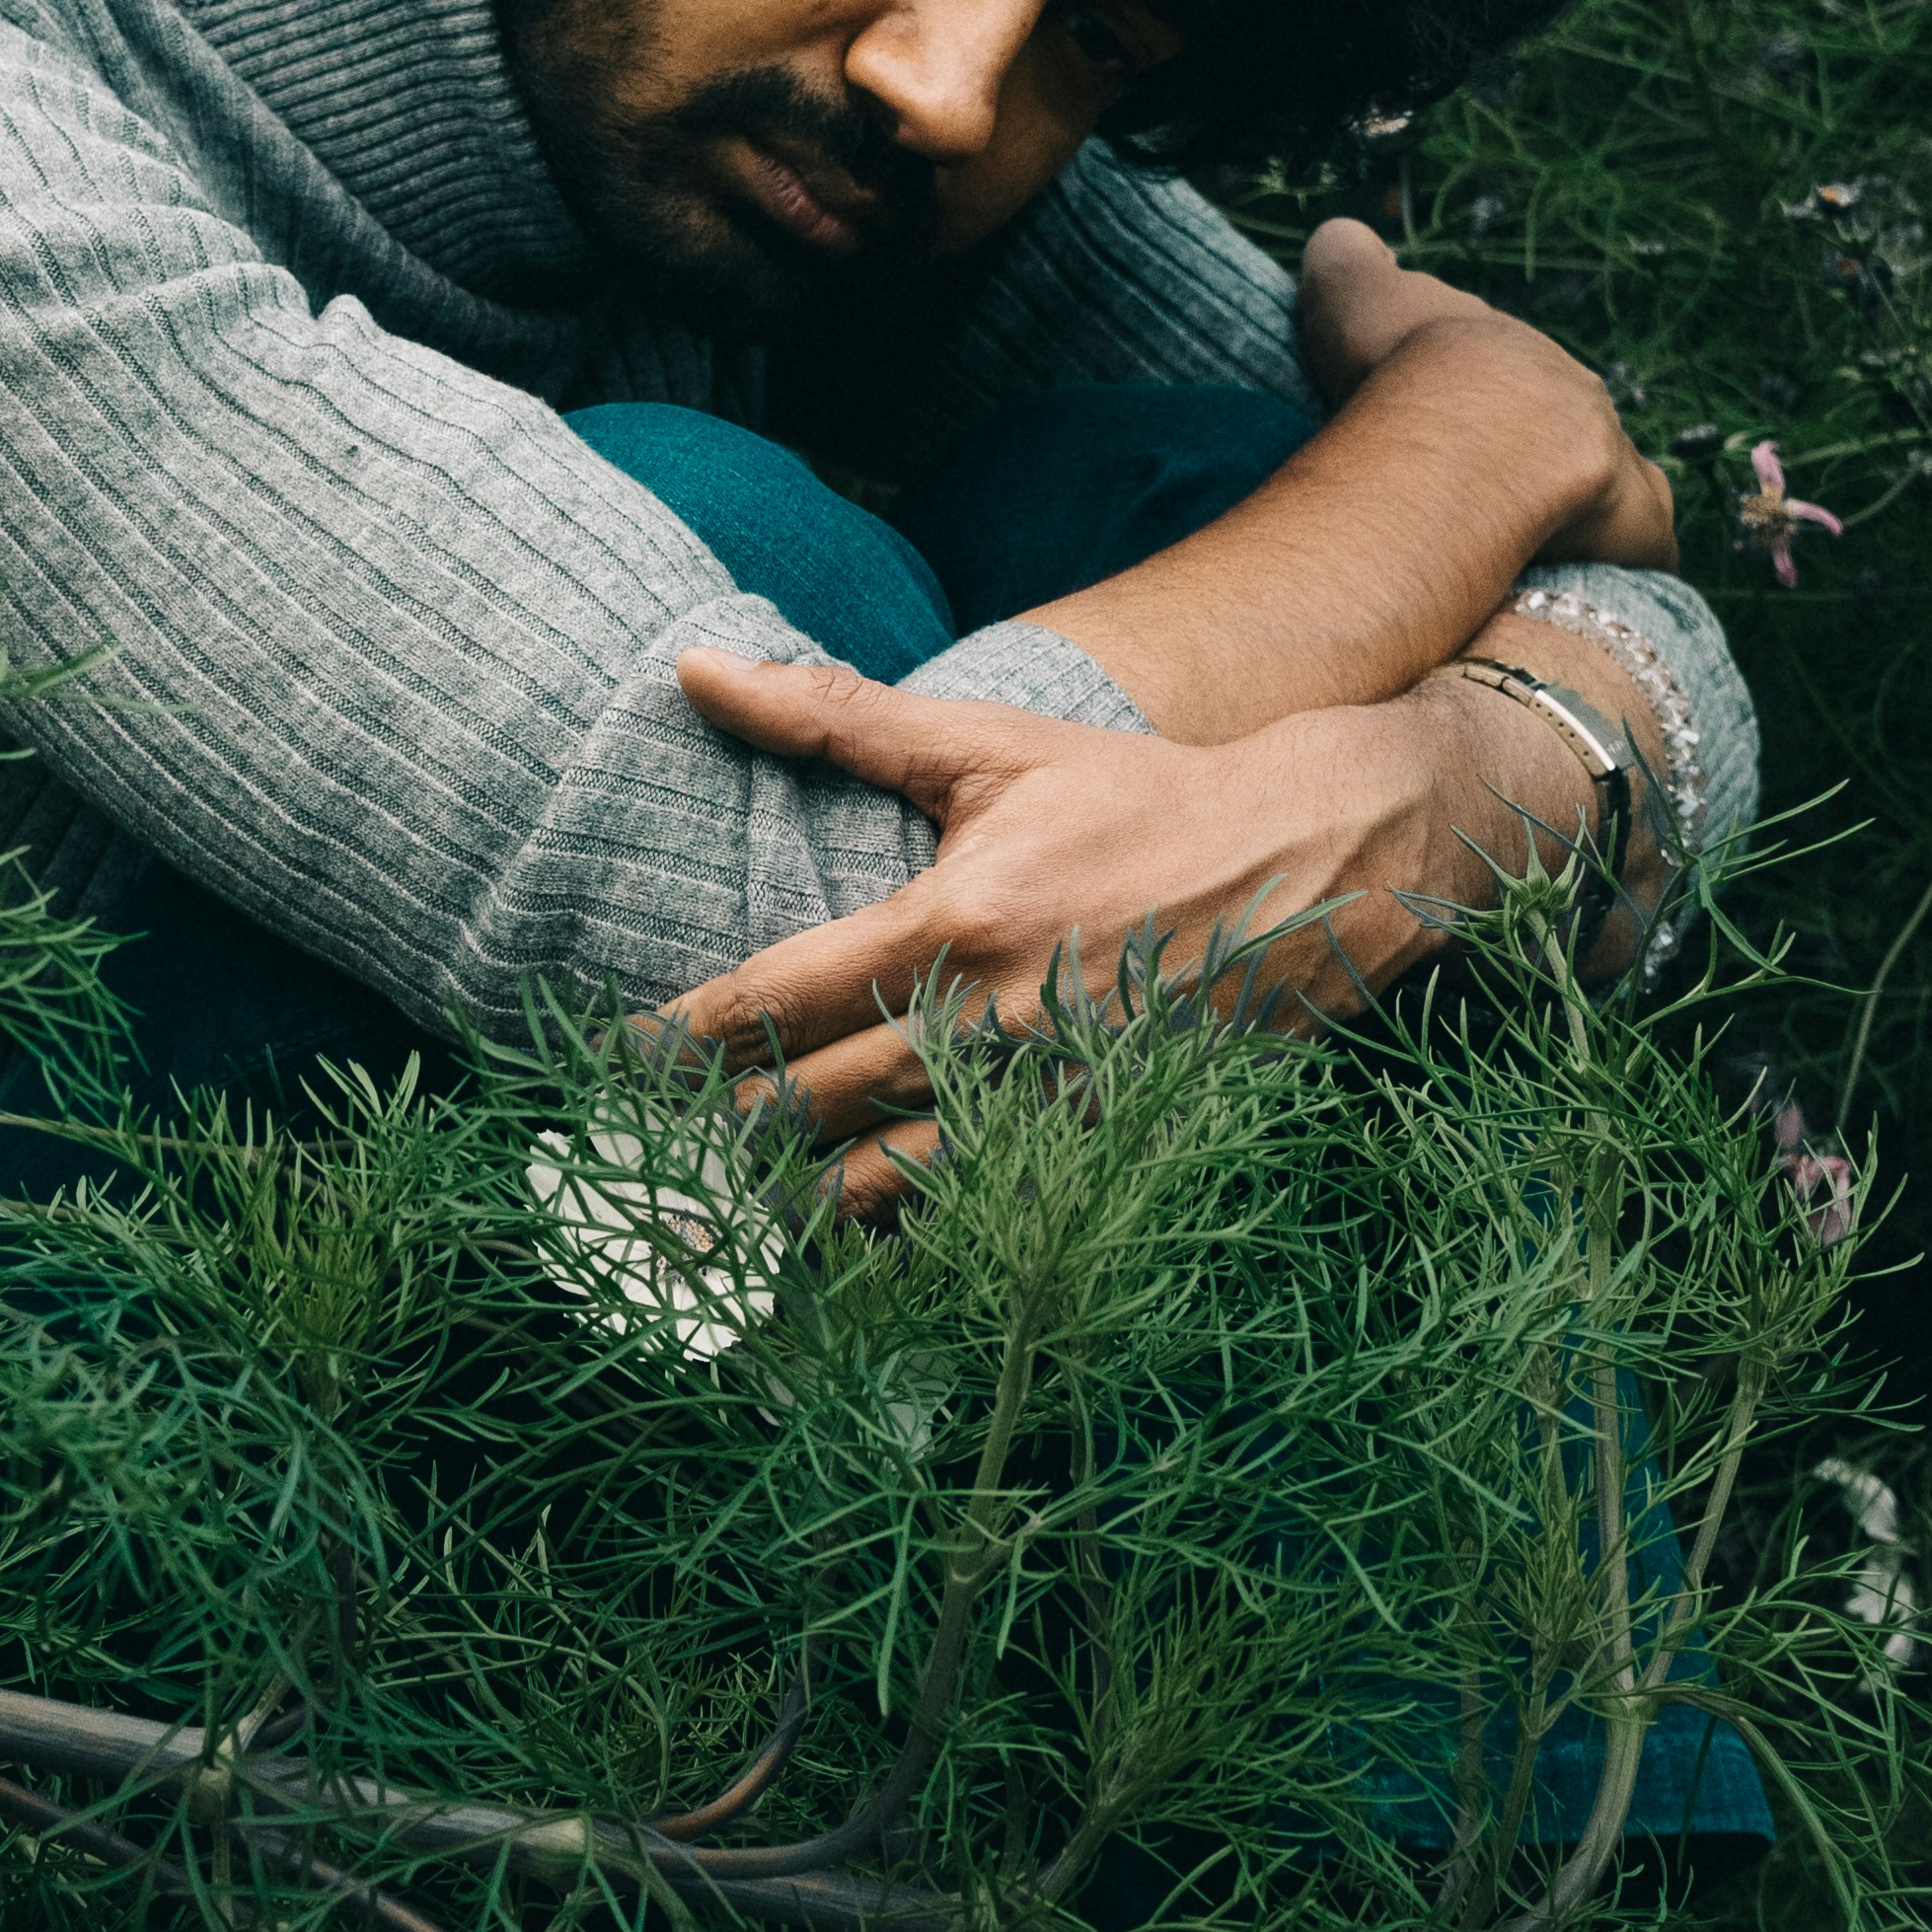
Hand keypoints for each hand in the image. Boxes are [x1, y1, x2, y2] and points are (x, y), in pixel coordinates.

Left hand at [660, 642, 1596, 1206]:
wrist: (1317, 862)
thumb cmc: (1140, 797)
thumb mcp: (990, 748)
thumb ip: (835, 714)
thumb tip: (695, 666)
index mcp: (950, 922)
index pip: (774, 997)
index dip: (681, 1037)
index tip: (615, 1062)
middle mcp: (991, 1023)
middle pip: (811, 1107)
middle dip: (716, 1136)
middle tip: (640, 1161)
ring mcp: (1050, 1097)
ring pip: (885, 1187)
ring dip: (794, 1211)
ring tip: (720, 1224)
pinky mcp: (1101, 1143)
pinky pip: (980, 1220)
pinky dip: (906, 1249)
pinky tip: (848, 1266)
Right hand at [1293, 214, 1678, 573]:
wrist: (1467, 427)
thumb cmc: (1399, 364)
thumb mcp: (1353, 291)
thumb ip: (1349, 259)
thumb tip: (1342, 236)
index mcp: (1512, 354)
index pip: (1503, 377)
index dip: (1473, 408)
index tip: (1440, 436)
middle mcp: (1576, 397)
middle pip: (1563, 429)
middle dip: (1532, 463)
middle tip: (1478, 510)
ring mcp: (1615, 459)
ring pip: (1613, 485)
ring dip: (1585, 515)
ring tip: (1537, 554)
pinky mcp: (1638, 523)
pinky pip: (1642, 550)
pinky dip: (1624, 570)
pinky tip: (1588, 591)